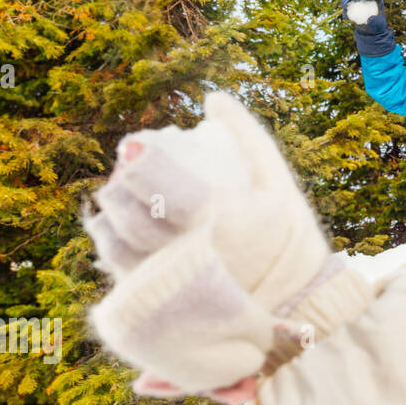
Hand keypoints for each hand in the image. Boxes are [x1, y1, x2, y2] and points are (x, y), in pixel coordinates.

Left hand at [84, 94, 333, 395]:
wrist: (295, 305)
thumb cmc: (289, 239)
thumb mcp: (280, 184)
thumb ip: (248, 137)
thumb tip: (213, 98)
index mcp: (219, 221)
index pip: (162, 186)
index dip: (139, 161)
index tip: (134, 145)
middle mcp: (188, 254)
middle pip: (130, 214)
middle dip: (119, 185)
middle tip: (125, 166)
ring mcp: (171, 284)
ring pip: (116, 244)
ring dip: (109, 215)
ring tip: (118, 195)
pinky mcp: (160, 306)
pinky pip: (120, 270)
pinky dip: (112, 246)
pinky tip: (118, 230)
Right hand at [340, 0, 395, 56]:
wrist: (370, 30)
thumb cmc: (377, 26)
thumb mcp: (378, 25)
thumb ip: (376, 22)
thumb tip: (370, 19)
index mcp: (377, 0)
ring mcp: (359, 0)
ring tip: (344, 4)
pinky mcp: (353, 4)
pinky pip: (347, 3)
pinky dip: (345, 8)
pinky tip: (344, 14)